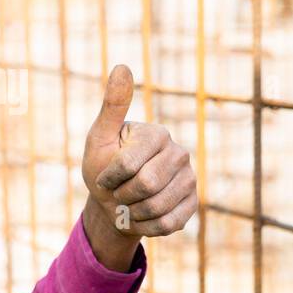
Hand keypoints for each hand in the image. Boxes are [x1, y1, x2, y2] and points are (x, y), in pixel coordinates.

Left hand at [81, 65, 198, 267]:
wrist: (114, 201)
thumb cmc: (103, 164)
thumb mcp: (99, 137)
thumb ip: (113, 105)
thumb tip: (122, 66)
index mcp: (156, 133)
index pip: (128, 164)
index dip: (108, 179)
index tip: (103, 178)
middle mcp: (179, 152)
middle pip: (145, 186)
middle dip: (121, 197)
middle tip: (117, 193)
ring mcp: (189, 178)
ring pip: (157, 207)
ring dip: (132, 213)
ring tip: (128, 205)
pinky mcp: (193, 203)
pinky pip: (169, 223)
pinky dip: (147, 226)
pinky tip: (141, 216)